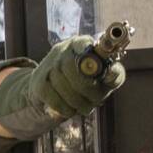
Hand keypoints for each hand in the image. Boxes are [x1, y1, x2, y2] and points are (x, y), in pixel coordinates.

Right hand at [0, 36, 125, 140]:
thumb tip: (112, 71)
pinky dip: (65, 108)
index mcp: (80, 45)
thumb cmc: (87, 83)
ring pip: (62, 84)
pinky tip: (70, 109)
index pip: (81, 42)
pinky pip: (53, 98)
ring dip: (78, 102)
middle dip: (87, 88)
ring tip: (85, 107)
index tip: (90, 55)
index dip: (84, 48)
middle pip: (71, 66)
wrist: (53, 92)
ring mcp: (47, 66)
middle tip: (96, 100)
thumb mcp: (104, 78)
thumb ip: (113, 75)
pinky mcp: (38, 83)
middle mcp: (61, 51)